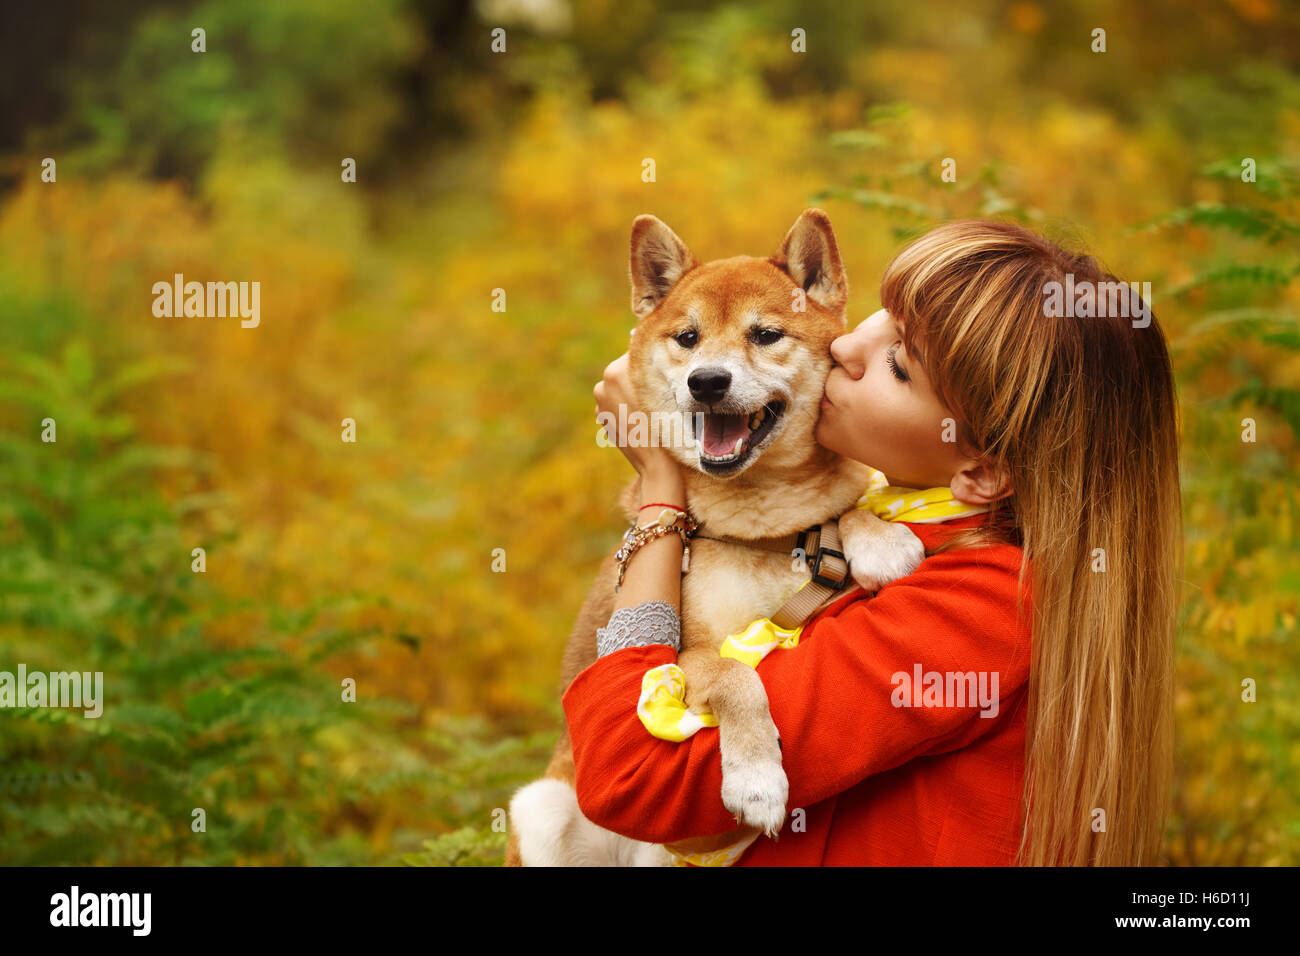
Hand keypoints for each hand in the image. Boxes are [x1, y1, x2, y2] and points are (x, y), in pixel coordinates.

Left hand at [595, 351, 682, 480]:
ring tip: (650, 408)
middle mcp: (602, 385)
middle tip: (658, 392)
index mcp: (615, 372)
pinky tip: (640, 418)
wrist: (656, 463)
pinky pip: (615, 403)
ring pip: (620, 388)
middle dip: (639, 378)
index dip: (651, 360)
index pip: (635, 353)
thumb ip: (647, 364)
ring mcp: (600, 403)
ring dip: (633, 393)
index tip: (662, 368)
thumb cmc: (666, 424)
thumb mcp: (661, 386)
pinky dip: (626, 407)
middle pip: (626, 371)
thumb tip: (637, 341)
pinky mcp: (602, 418)